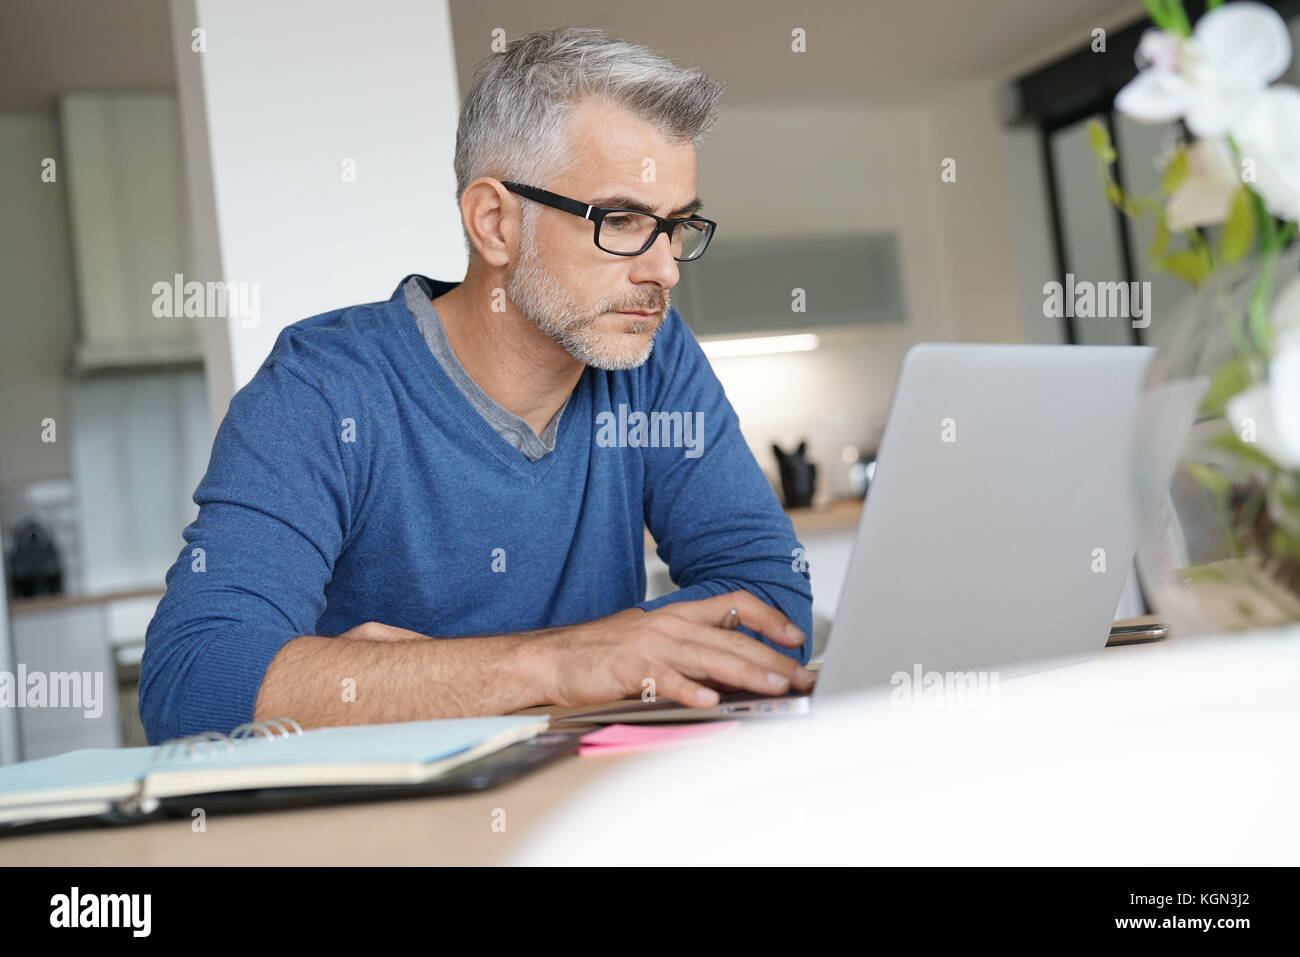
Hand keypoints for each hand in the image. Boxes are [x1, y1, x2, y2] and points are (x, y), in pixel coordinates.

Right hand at [533, 590, 813, 708]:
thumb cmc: (603, 653)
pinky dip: (690, 689)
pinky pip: (667, 680)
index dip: (769, 618)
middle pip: (733, 637)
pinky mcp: (631, 670)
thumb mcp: (652, 640)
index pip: (736, 604)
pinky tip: (711, 700)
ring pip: (710, 657)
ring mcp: (652, 646)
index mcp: (678, 614)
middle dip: (772, 658)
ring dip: (747, 673)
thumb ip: (691, 649)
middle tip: (799, 677)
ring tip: (774, 687)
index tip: (795, 637)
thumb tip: (735, 668)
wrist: (552, 658)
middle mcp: (670, 625)